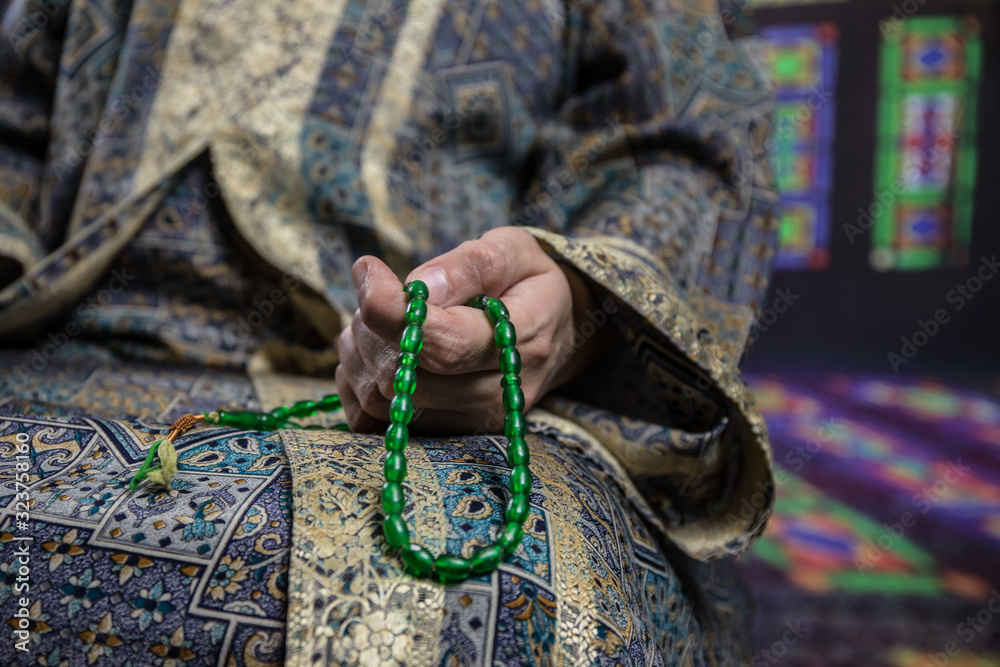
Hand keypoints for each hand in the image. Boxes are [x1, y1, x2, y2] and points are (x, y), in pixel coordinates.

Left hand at [335, 226, 608, 433]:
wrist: (554, 335)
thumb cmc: (528, 285)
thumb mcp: (514, 251)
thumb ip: (470, 265)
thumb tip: (418, 288)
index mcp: (522, 344)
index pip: (446, 345)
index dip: (392, 311)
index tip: (368, 270)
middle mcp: (497, 397)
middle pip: (404, 377)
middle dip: (373, 326)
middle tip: (381, 291)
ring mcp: (467, 424)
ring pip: (380, 399)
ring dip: (361, 351)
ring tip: (379, 318)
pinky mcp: (440, 438)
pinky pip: (370, 421)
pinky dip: (356, 381)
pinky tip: (375, 350)